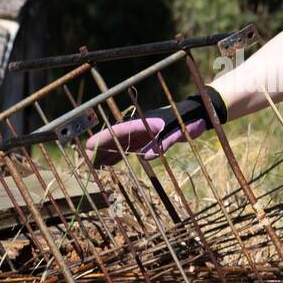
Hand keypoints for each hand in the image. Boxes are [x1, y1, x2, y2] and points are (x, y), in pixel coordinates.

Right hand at [85, 86, 227, 166]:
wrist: (197, 116)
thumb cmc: (188, 121)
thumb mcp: (179, 132)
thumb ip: (164, 142)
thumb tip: (147, 156)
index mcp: (144, 123)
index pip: (120, 131)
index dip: (104, 139)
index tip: (89, 145)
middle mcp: (140, 128)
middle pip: (115, 138)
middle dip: (100, 148)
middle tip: (85, 160)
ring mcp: (141, 134)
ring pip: (119, 144)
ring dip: (106, 154)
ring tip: (93, 165)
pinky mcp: (146, 140)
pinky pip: (127, 149)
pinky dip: (117, 156)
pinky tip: (108, 165)